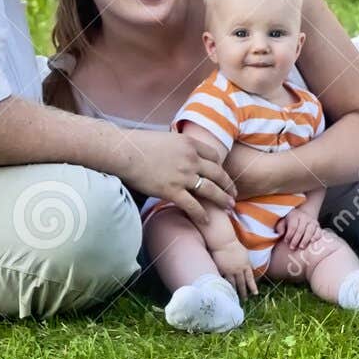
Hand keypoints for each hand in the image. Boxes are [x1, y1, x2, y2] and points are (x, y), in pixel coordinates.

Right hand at [116, 129, 234, 223]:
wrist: (125, 152)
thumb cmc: (139, 144)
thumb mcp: (165, 138)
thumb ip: (177, 146)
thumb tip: (177, 151)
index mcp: (189, 144)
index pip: (214, 156)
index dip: (220, 166)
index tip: (222, 174)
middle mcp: (191, 160)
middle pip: (217, 173)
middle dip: (228, 185)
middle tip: (234, 193)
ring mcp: (183, 176)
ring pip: (210, 190)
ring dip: (222, 199)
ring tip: (229, 206)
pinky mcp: (172, 191)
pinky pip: (192, 205)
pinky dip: (202, 214)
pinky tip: (206, 220)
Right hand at [212, 241, 257, 299]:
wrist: (224, 242)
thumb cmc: (234, 245)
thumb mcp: (245, 254)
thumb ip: (247, 263)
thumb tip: (252, 268)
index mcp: (246, 265)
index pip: (250, 279)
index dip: (253, 287)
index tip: (255, 294)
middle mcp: (239, 270)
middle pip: (242, 284)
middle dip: (243, 293)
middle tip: (244, 300)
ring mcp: (230, 271)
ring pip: (233, 284)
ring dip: (234, 292)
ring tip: (235, 298)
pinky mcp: (222, 270)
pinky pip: (224, 280)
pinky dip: (225, 286)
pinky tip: (225, 291)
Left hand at [278, 207, 321, 250]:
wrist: (303, 215)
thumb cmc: (291, 222)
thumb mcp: (283, 222)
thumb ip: (280, 227)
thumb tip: (281, 234)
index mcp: (295, 215)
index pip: (292, 226)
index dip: (289, 235)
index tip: (286, 242)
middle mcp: (304, 217)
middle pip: (301, 230)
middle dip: (296, 240)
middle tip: (292, 247)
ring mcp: (312, 221)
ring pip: (310, 231)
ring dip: (305, 240)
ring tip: (301, 247)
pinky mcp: (318, 226)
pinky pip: (319, 232)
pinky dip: (316, 237)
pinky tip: (311, 242)